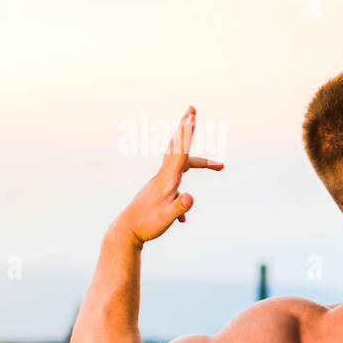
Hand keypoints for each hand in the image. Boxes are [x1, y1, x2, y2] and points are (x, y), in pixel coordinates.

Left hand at [116, 106, 223, 245]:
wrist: (126, 232)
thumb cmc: (147, 225)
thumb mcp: (166, 219)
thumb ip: (180, 207)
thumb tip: (191, 197)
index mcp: (167, 179)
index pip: (179, 152)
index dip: (186, 135)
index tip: (191, 116)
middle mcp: (163, 176)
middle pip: (178, 148)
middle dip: (186, 130)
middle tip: (192, 110)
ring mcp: (160, 181)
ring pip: (179, 162)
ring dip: (196, 158)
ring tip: (216, 165)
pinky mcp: (159, 189)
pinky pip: (177, 179)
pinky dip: (186, 187)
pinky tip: (183, 217)